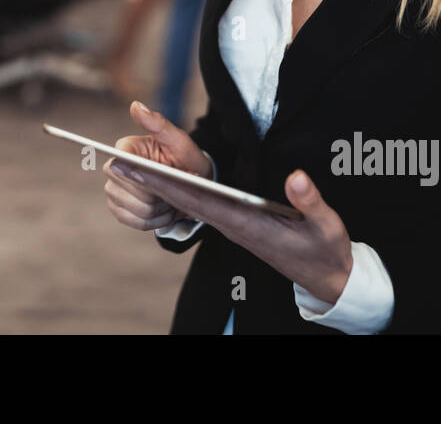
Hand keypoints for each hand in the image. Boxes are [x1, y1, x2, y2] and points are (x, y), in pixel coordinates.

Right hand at [103, 101, 211, 230]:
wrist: (192, 183)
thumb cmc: (186, 158)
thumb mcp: (179, 140)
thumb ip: (158, 124)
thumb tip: (136, 105)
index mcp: (126, 148)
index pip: (122, 164)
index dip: (145, 175)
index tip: (167, 174)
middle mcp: (114, 168)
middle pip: (130, 190)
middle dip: (158, 193)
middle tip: (175, 187)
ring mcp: (114, 190)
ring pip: (136, 209)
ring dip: (161, 209)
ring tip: (173, 197)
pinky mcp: (119, 209)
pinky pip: (136, 222)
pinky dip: (156, 221)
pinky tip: (166, 210)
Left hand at [120, 161, 354, 305]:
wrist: (326, 278)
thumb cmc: (324, 250)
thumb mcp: (325, 227)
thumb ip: (310, 202)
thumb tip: (297, 178)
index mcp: (246, 223)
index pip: (198, 200)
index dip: (166, 184)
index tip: (137, 171)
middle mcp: (232, 224)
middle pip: (182, 200)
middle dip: (148, 182)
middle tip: (114, 163)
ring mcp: (232, 226)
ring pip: (188, 203)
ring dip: (158, 186)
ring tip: (129, 168)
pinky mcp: (237, 225)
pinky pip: (201, 207)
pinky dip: (178, 192)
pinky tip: (163, 183)